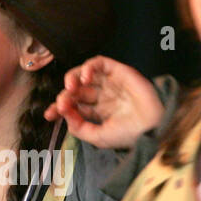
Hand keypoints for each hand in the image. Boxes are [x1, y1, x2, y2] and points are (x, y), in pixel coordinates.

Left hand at [44, 56, 163, 149]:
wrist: (152, 126)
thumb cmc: (129, 134)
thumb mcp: (97, 137)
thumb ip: (77, 127)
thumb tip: (63, 112)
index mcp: (98, 112)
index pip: (73, 106)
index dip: (59, 108)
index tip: (49, 115)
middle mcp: (103, 96)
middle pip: (76, 90)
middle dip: (64, 96)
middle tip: (61, 104)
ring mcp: (110, 83)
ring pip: (83, 74)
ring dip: (72, 79)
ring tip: (70, 88)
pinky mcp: (118, 71)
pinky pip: (99, 63)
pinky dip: (88, 67)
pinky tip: (84, 78)